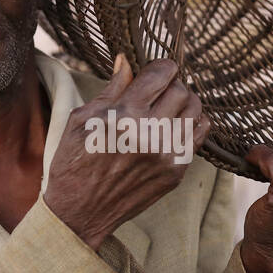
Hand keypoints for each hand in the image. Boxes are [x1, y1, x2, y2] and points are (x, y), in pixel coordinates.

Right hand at [43, 55, 210, 249]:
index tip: (156, 70)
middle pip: (182, 90)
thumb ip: (111, 89)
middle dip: (172, 84)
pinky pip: (199, 136)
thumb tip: (126, 60)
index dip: (161, 66)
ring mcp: (166, 155)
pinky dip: (192, 125)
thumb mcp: (82, 119)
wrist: (80, 212)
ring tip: (169, 107)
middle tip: (160, 90)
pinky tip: (175, 126)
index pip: (162, 74)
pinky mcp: (175, 172)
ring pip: (196, 111)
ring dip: (185, 103)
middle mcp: (150, 133)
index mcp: (124, 115)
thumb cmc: (74, 162)